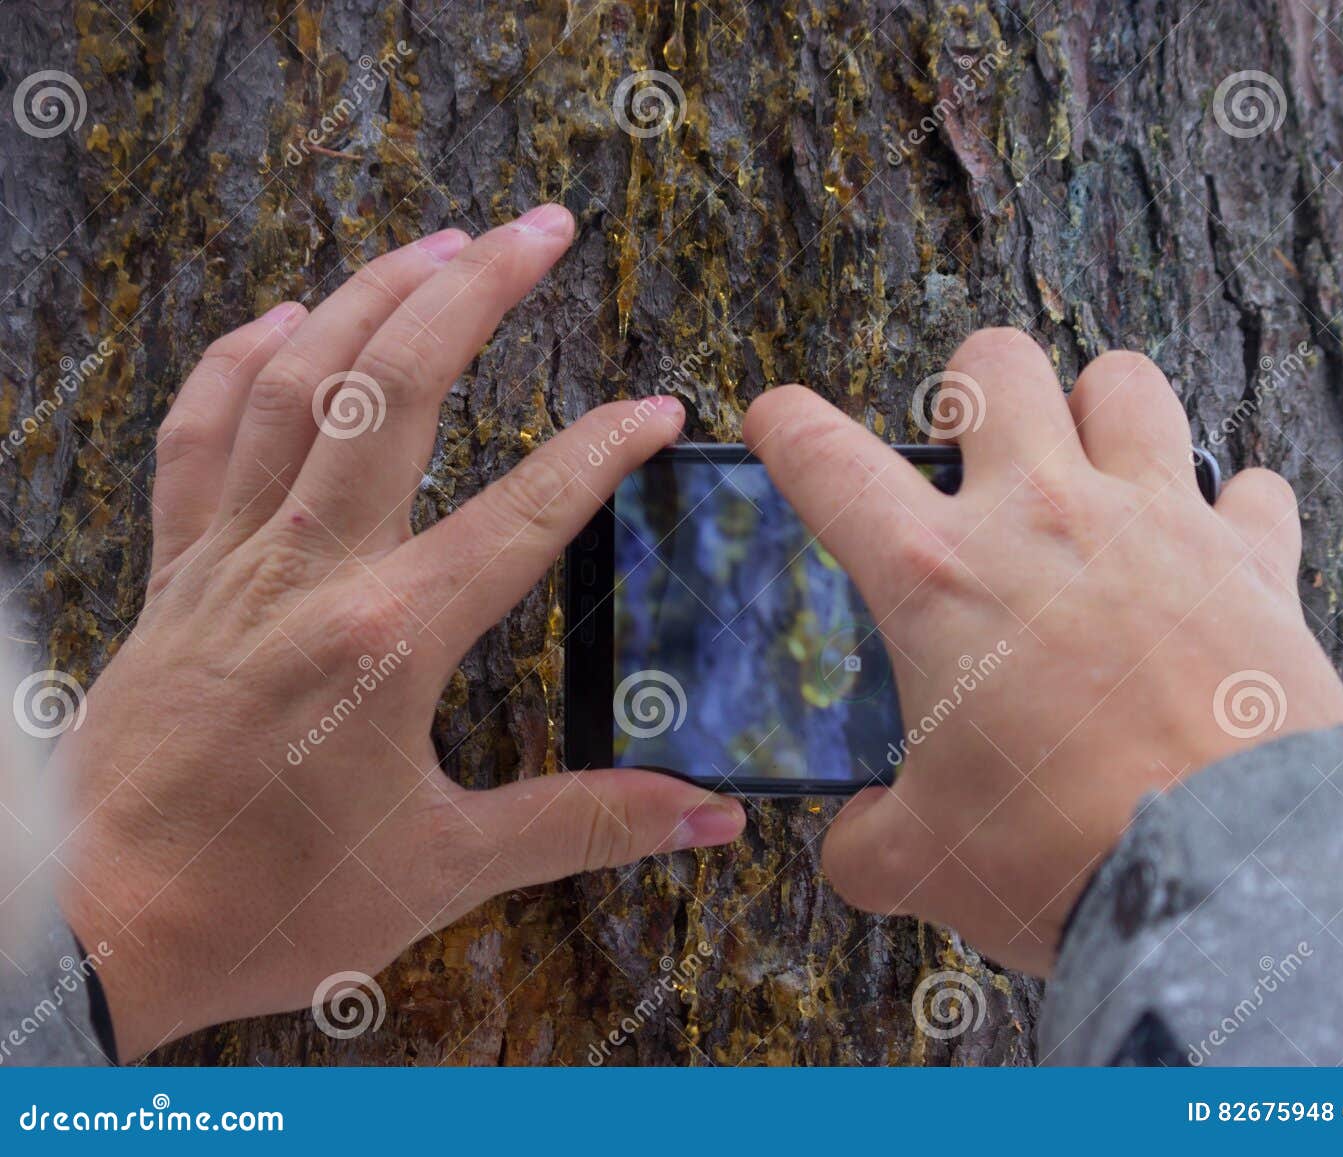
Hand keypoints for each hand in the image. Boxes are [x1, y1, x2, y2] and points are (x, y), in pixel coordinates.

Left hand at [50, 206, 744, 1058]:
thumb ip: (583, 824)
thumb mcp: (443, 871)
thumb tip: (707, 818)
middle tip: (540, 228)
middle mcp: (305, 574)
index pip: (520, 517)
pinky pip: (198, 437)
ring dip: (370, 297)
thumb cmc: (267, 905)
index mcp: (386, 642)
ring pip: (297, 386)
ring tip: (441, 240)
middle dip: (475, 293)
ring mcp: (229, 561)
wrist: (99, 926)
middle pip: (395, 394)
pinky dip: (237, 361)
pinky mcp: (175, 572)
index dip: (600, 453)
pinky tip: (286, 317)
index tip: (657, 411)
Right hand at [745, 329, 1342, 974]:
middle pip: (994, 365)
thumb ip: (869, 841)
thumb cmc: (1059, 854)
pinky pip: (1250, 488)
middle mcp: (1044, 519)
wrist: (1222, 874)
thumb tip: (857, 838)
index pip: (829, 462)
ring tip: (1093, 469)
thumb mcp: (924, 863)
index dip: (788, 427)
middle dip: (970, 391)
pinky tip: (1214, 548)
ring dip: (1100, 413)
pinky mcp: (1252, 559)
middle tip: (972, 455)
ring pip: (1126, 383)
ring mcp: (1157, 524)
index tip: (779, 421)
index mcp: (938, 578)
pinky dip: (1231, 510)